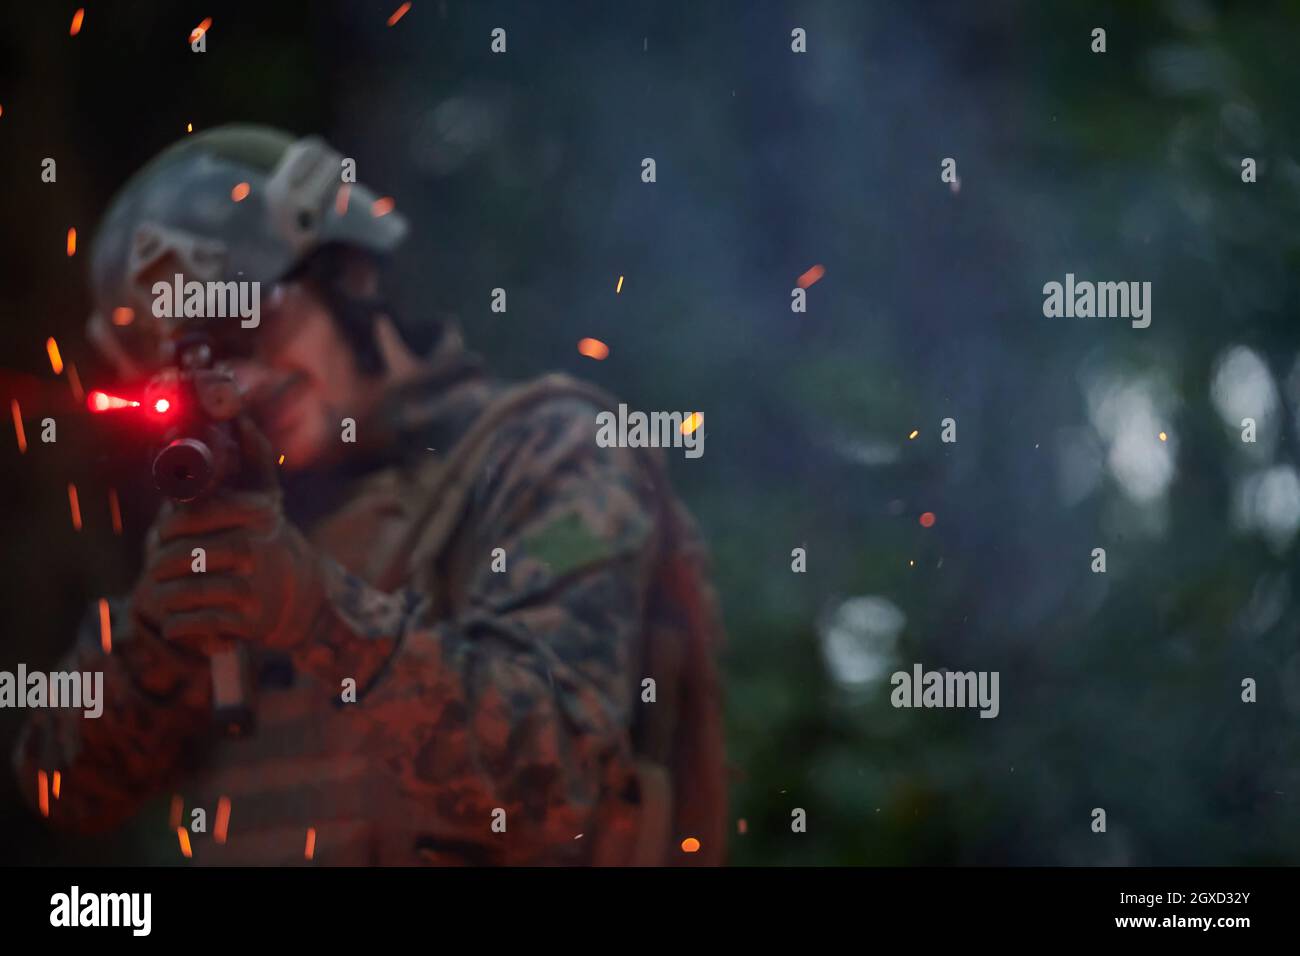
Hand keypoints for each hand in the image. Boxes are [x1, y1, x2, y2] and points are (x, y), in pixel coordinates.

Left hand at [131, 417, 326, 655]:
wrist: (303, 599)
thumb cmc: (269, 542)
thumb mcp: (266, 501)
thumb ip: (252, 460)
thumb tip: (241, 417)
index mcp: (256, 516)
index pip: (193, 517)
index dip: (171, 527)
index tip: (165, 535)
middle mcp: (256, 549)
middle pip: (182, 556)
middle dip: (161, 565)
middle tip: (156, 569)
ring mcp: (254, 587)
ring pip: (185, 591)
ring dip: (165, 597)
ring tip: (162, 595)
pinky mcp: (250, 622)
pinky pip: (197, 623)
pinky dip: (180, 625)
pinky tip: (177, 620)